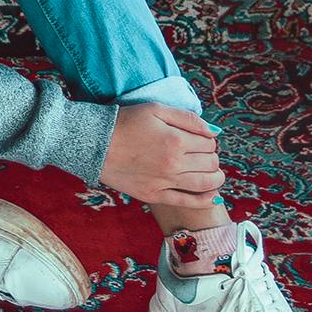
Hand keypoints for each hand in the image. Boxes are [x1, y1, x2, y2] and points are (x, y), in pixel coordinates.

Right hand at [98, 103, 226, 209]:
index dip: (208, 140)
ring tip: (214, 174)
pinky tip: (213, 196)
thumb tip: (214, 132)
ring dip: (215, 178)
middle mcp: (174, 164)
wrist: (96, 144)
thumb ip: (188, 118)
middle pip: (210, 163)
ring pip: (205, 184)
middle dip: (211, 157)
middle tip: (202, 153)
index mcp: (176, 140)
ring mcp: (164, 182)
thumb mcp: (156, 109)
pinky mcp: (154, 195)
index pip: (209, 143)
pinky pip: (186, 202)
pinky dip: (204, 200)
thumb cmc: (125, 122)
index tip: (200, 138)